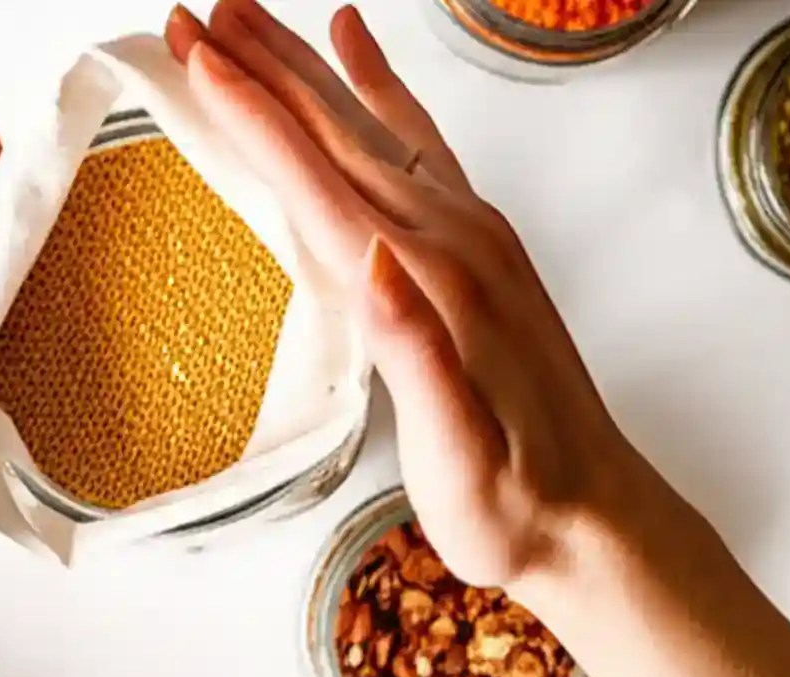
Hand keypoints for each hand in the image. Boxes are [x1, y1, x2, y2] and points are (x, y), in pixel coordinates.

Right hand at [164, 1, 637, 587]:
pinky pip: (421, 141)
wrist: (590, 514)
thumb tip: (374, 263)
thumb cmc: (509, 498)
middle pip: (338, 132)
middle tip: (199, 16)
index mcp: (428, 283)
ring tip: (254, 20)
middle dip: (263, 68)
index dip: (253, 115)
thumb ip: (417, 353)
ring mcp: (471, 232)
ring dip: (307, 67)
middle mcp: (452, 240)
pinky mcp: (479, 242)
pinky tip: (359, 52)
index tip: (200, 58)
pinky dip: (384, 88)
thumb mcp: (455, 454)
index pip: (319, 180)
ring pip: (371, 125)